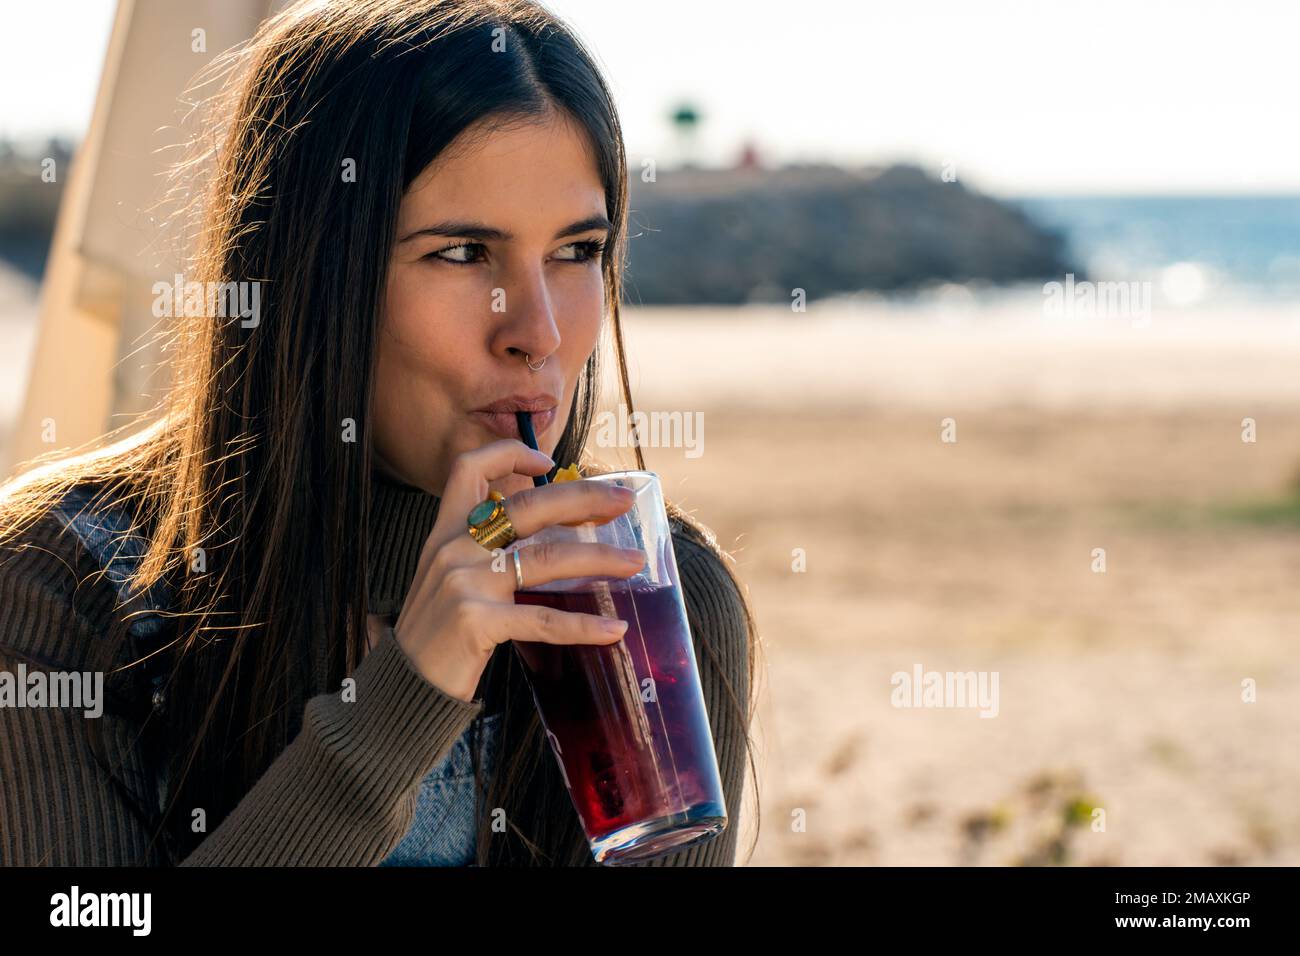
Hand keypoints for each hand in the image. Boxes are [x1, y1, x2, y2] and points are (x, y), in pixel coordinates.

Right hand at [392, 440, 644, 700]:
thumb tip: (542, 535)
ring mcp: (465, 583)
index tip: (547, 461)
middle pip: (528, 506)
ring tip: (634, 563)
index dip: (508, 454)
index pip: (469, 469)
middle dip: (582, 498)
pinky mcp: (477, 622)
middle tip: (622, 501)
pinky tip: (613, 630)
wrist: (403, 686)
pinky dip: (584, 625)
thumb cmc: (436, 633)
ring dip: (599, 558)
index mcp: (446, 531)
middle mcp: (454, 549)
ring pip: (547, 558)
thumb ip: (483, 550)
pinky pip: (544, 619)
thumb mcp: (447, 576)